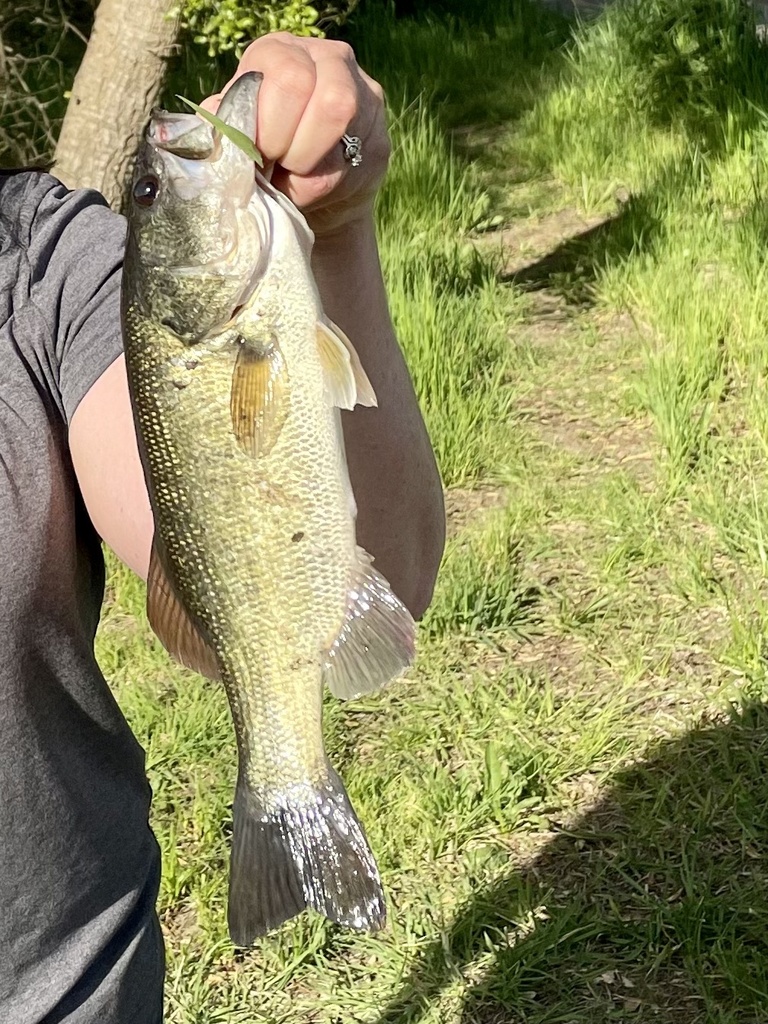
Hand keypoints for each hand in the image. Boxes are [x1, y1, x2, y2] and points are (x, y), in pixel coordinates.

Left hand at [202, 33, 389, 237]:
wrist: (309, 194)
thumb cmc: (265, 157)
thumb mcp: (239, 137)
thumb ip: (226, 126)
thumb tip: (214, 117)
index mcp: (281, 52)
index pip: (284, 74)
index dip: (267, 124)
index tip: (257, 152)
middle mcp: (327, 59)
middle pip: (315, 89)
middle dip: (287, 142)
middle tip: (277, 164)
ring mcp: (361, 94)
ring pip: (339, 115)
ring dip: (308, 162)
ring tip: (294, 174)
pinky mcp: (380, 135)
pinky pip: (355, 162)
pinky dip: (326, 186)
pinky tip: (314, 187)